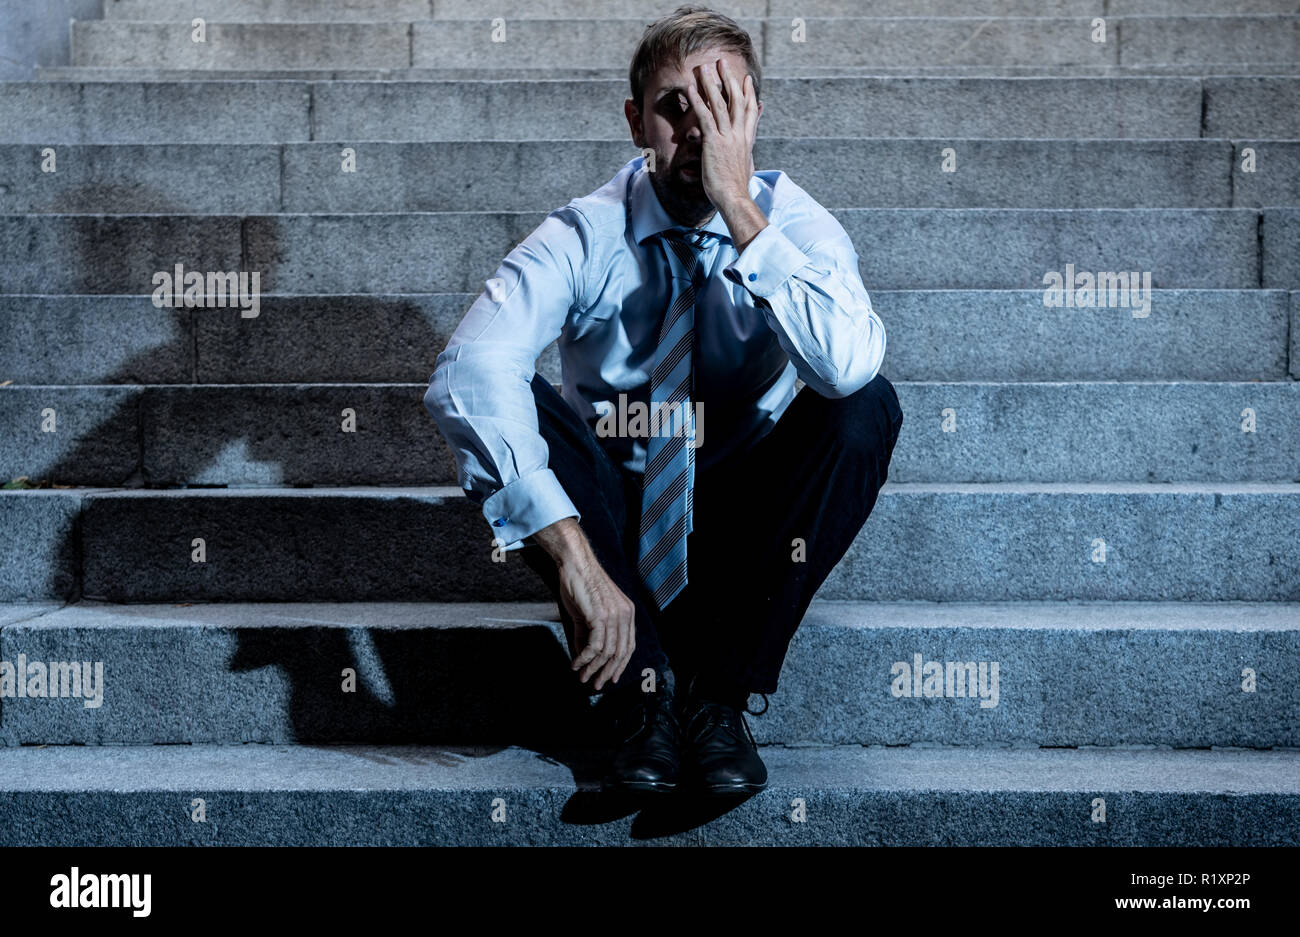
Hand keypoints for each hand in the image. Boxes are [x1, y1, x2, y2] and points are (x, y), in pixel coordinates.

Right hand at [558, 548, 635, 691]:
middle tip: (595, 685)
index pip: (628, 646)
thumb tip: (582, 656)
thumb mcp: (588, 613)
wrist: (575, 564)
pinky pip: (594, 647)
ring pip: (607, 653)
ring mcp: (614, 616)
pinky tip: (575, 664)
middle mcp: (625, 615)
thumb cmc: (580, 585)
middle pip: (620, 653)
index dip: (620, 665)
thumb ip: (587, 634)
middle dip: (607, 672)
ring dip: (593, 669)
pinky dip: (584, 659)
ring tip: (582, 677)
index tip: (611, 678)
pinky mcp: (600, 617)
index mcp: (627, 613)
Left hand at [685, 57, 759, 210]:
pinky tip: (690, 88)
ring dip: (711, 83)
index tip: (746, 79)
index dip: (748, 94)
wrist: (734, 198)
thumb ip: (743, 158)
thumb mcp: (744, 169)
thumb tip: (746, 159)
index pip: (751, 111)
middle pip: (736, 100)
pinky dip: (697, 100)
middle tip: (722, 62)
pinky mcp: (714, 142)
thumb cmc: (736, 189)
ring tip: (704, 67)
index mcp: (746, 140)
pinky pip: (705, 116)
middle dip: (729, 79)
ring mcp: (727, 137)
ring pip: (720, 104)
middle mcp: (739, 135)